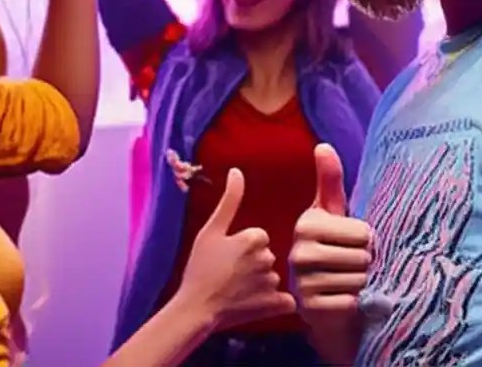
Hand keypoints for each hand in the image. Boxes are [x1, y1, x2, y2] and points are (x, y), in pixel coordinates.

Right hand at [174, 168, 296, 329]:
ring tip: (238, 292)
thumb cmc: (199, 269)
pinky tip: (257, 305)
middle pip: (267, 256)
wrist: (195, 309)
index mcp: (255, 238)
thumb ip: (229, 200)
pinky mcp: (276, 304)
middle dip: (253, 265)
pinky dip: (276, 303)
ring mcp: (273, 282)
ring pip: (274, 277)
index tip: (227, 259)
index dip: (243, 248)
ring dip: (261, 285)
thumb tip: (237, 171)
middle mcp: (268, 258)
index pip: (259, 238)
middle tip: (231, 276)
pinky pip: (286, 300)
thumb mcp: (210, 232)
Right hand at [291, 144, 371, 315]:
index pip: (363, 232)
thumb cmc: (334, 249)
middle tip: (353, 266)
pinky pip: (350, 302)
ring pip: (358, 280)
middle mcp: (299, 252)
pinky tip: (345, 300)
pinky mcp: (309, 308)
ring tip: (349, 282)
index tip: (353, 244)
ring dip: (362, 284)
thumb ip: (330, 180)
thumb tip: (323, 145)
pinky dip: (354, 303)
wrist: (324, 302)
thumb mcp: (333, 212)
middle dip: (367, 264)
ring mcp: (301, 282)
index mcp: (306, 224)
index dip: (367, 240)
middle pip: (362, 257)